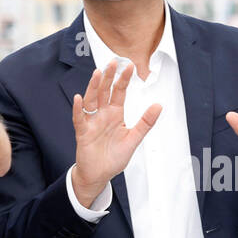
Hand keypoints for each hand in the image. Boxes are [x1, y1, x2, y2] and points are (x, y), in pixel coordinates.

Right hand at [70, 60, 161, 206]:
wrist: (100, 174)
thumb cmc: (114, 157)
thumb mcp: (134, 139)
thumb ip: (145, 123)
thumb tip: (159, 105)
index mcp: (115, 114)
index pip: (119, 93)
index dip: (124, 80)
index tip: (130, 66)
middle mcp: (102, 115)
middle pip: (104, 92)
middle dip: (108, 77)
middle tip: (113, 62)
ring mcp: (92, 122)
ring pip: (91, 101)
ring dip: (93, 87)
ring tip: (97, 73)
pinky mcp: (83, 133)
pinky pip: (79, 119)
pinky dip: (78, 109)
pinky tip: (78, 98)